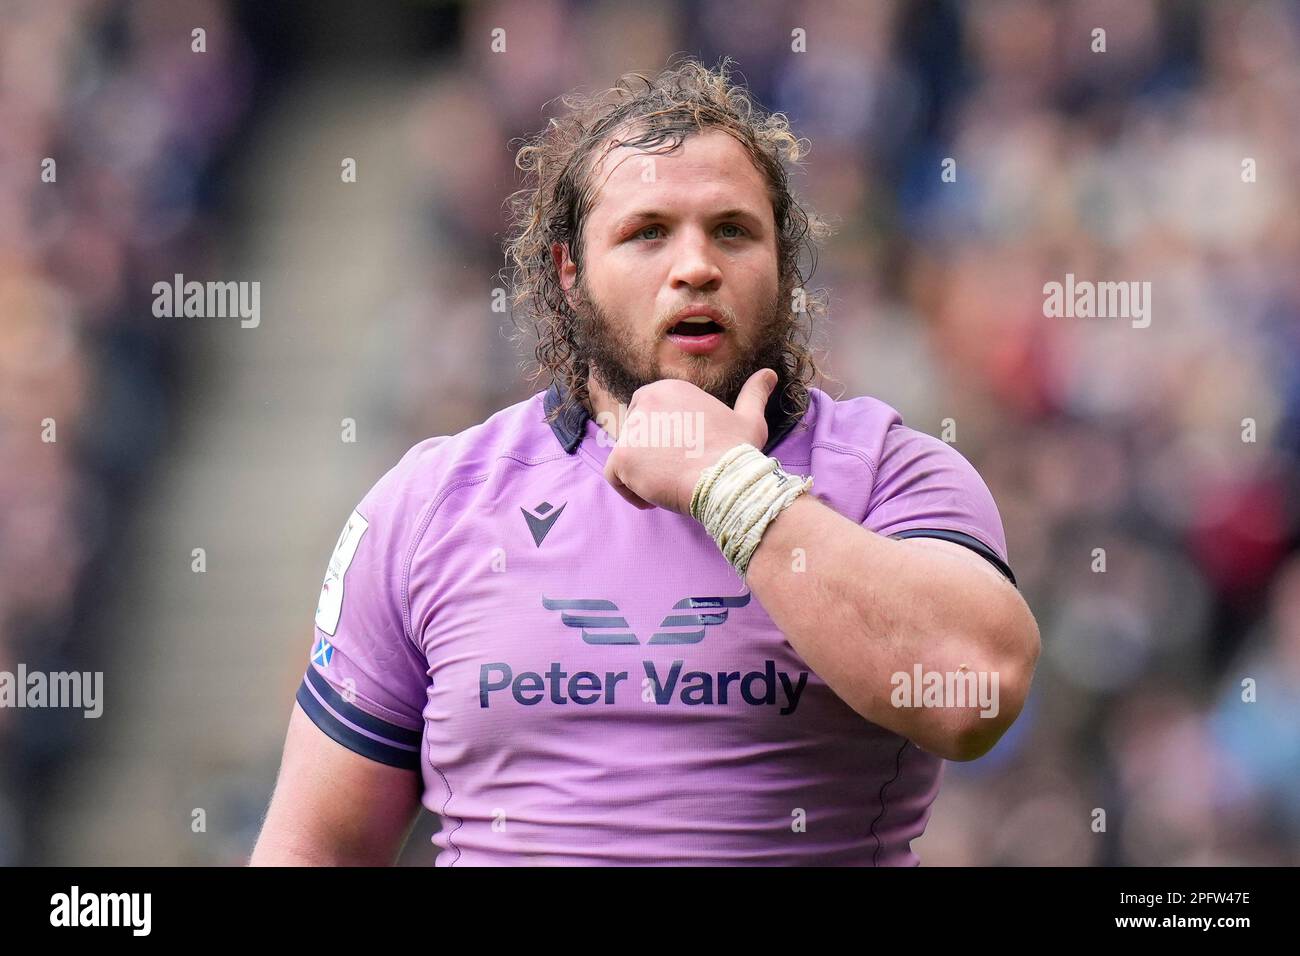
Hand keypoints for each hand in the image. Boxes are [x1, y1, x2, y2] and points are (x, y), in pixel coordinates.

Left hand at [602, 368, 777, 514]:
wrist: (726, 479)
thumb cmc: (737, 451)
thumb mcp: (749, 418)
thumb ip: (753, 394)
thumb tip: (770, 374)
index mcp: (669, 388)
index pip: (648, 412)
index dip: (661, 436)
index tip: (681, 454)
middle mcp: (645, 402)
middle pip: (635, 434)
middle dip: (650, 455)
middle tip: (676, 472)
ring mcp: (632, 430)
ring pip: (626, 456)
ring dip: (643, 474)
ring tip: (669, 486)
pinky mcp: (622, 456)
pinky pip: (615, 477)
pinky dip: (630, 492)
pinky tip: (653, 500)